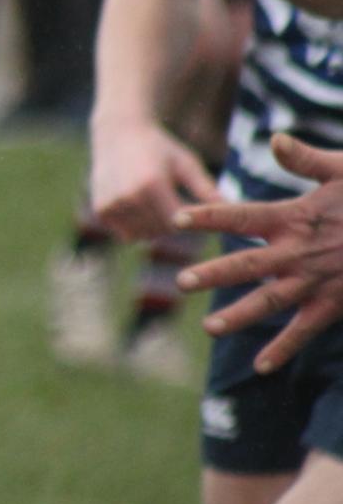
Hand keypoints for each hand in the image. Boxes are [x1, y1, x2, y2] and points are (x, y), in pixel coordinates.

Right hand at [89, 115, 222, 239]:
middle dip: (173, 222)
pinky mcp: (101, 211)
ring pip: (144, 235)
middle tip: (175, 203)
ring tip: (158, 203)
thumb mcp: (186, 163)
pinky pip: (127, 234)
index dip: (190, 220)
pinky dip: (136, 227)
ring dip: (154, 227)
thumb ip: (206, 189)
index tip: (197, 212)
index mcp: (152, 184)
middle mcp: (128, 196)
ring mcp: (111, 204)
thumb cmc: (160, 147)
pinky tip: (139, 206)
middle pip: (161, 230)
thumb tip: (232, 212)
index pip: (179, 222)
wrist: (118, 133)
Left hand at [175, 134, 342, 372]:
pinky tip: (261, 366)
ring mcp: (316, 281)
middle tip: (180, 281)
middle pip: (248, 264)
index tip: (177, 219)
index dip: (209, 215)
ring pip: (271, 301)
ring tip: (208, 327)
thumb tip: (274, 137)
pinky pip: (305, 329)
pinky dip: (284, 348)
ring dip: (239, 315)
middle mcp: (299, 251)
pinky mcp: (334, 303)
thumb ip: (305, 159)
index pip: (242, 216)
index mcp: (295, 217)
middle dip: (213, 274)